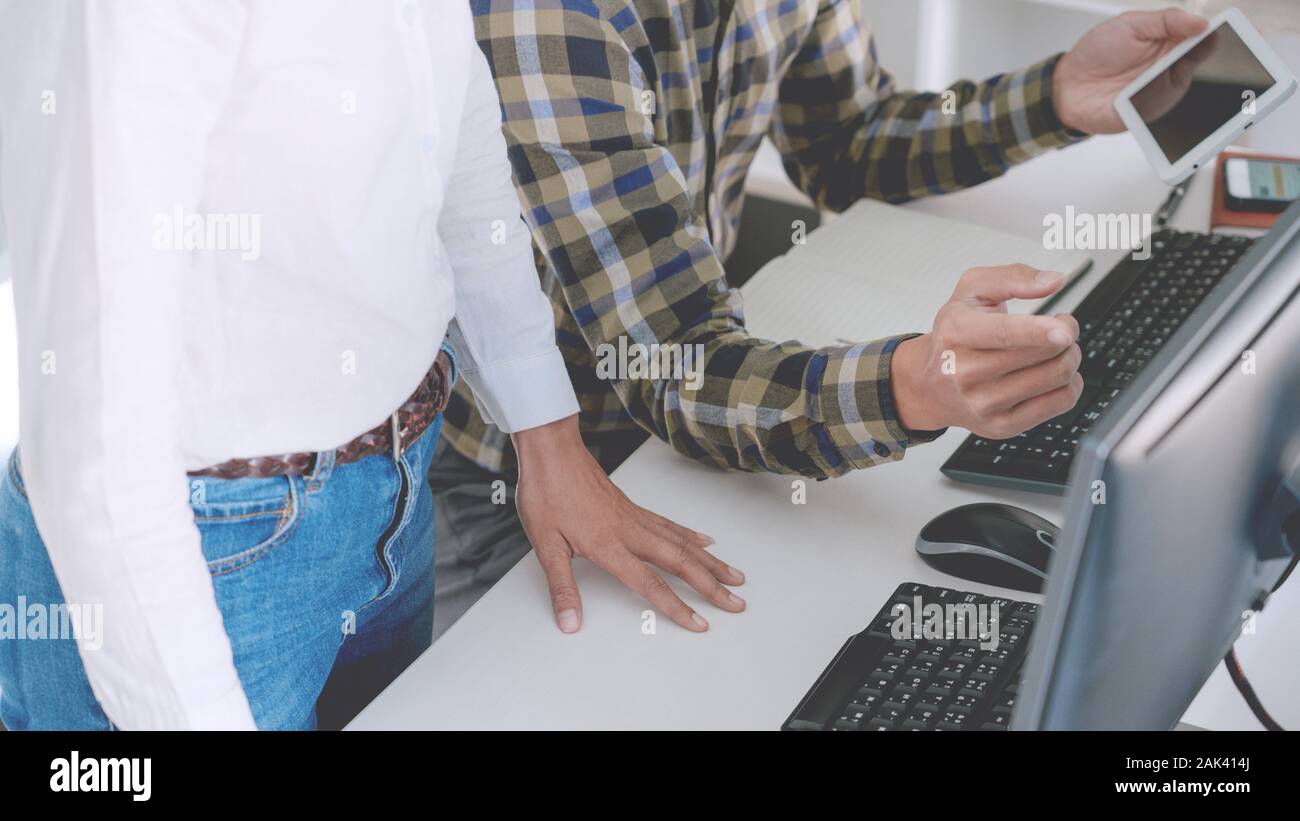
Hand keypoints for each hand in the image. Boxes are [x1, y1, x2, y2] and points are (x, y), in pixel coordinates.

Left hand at [512, 415, 745, 633]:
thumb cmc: (547, 494)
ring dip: (711, 562)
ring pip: (683, 543)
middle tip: (736, 602)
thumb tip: (569, 622)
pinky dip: (692, 535)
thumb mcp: (545, 547)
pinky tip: (706, 541)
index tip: (699, 622)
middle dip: (712, 585)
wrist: (553, 453)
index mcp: (610, 545)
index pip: (650, 584)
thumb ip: (562, 588)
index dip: (677, 607)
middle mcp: (630, 532)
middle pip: (681, 562)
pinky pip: (671, 525)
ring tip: (734, 576)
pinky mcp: (633, 507)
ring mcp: (635, 518)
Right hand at [892, 265, 1082, 439]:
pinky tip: (1054, 373)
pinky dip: (1069, 384)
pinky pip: (1060, 403)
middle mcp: (964, 372)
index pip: (1001, 334)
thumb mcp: (971, 292)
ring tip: (1056, 349)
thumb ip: (1012, 277)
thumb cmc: (954, 336)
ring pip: (1055, 377)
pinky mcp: (1002, 426)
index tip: (1064, 330)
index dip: (1037, 332)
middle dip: (1066, 335)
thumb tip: (1051, 281)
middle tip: (1062, 327)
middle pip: (1040, 355)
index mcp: (956, 334)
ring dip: (1069, 357)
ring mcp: (983, 403)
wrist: (930, 385)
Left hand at [1054, 9, 1208, 133]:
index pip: (1203, 40)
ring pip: (1178, 87)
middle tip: (1175, 50)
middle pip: (1197, 65)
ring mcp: (1159, 93)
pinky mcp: (1145, 113)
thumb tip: (1202, 23)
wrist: (1068, 83)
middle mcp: (1170, 70)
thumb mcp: (1131, 24)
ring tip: (1147, 72)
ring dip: (1166, 78)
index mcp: (1171, 44)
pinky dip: (1150, 100)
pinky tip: (1136, 93)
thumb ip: (1167, 20)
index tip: (1214, 30)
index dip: (1214, 35)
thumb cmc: (1098, 52)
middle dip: (1189, 57)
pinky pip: (1156, 109)